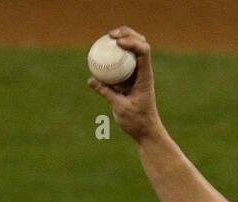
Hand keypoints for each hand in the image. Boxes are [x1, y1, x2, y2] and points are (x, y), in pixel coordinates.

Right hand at [87, 27, 160, 141]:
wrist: (146, 132)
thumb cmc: (138, 122)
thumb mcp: (120, 108)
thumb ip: (106, 92)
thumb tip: (91, 80)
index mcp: (145, 77)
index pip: (143, 51)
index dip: (132, 41)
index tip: (117, 42)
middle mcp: (143, 72)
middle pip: (140, 44)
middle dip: (127, 34)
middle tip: (110, 34)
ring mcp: (137, 74)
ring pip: (132, 50)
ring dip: (121, 40)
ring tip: (106, 38)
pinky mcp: (130, 79)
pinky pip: (122, 62)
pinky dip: (114, 55)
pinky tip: (102, 53)